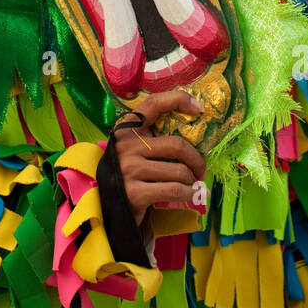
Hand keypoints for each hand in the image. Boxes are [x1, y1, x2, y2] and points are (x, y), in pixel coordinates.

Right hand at [113, 89, 206, 226]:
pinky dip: (188, 194)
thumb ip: (152, 138)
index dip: (178, 100)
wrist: (106, 208)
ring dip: (191, 181)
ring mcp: (129, 169)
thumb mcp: (133, 150)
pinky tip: (191, 195)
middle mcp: (125, 146)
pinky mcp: (135, 193)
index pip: (153, 104)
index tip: (199, 109)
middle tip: (201, 170)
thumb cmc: (127, 175)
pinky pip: (174, 190)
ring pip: (179, 171)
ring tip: (191, 185)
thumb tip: (191, 127)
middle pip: (176, 145)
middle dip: (196, 159)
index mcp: (126, 129)